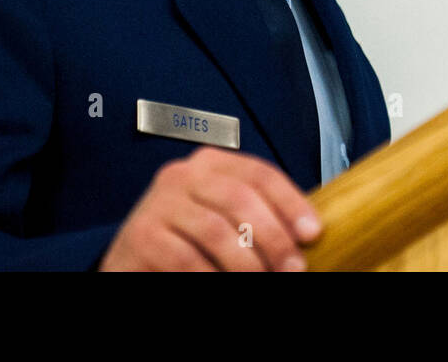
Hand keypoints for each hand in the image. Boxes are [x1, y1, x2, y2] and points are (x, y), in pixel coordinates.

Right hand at [98, 147, 320, 270]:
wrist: (135, 257)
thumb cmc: (190, 238)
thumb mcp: (224, 215)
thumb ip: (257, 213)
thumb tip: (307, 232)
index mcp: (211, 163)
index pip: (259, 173)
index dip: (290, 202)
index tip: (312, 232)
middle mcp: (183, 175)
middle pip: (240, 199)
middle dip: (273, 238)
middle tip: (292, 268)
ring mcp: (159, 203)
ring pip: (215, 231)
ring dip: (246, 263)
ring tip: (261, 281)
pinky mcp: (142, 235)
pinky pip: (187, 260)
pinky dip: (212, 276)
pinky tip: (224, 283)